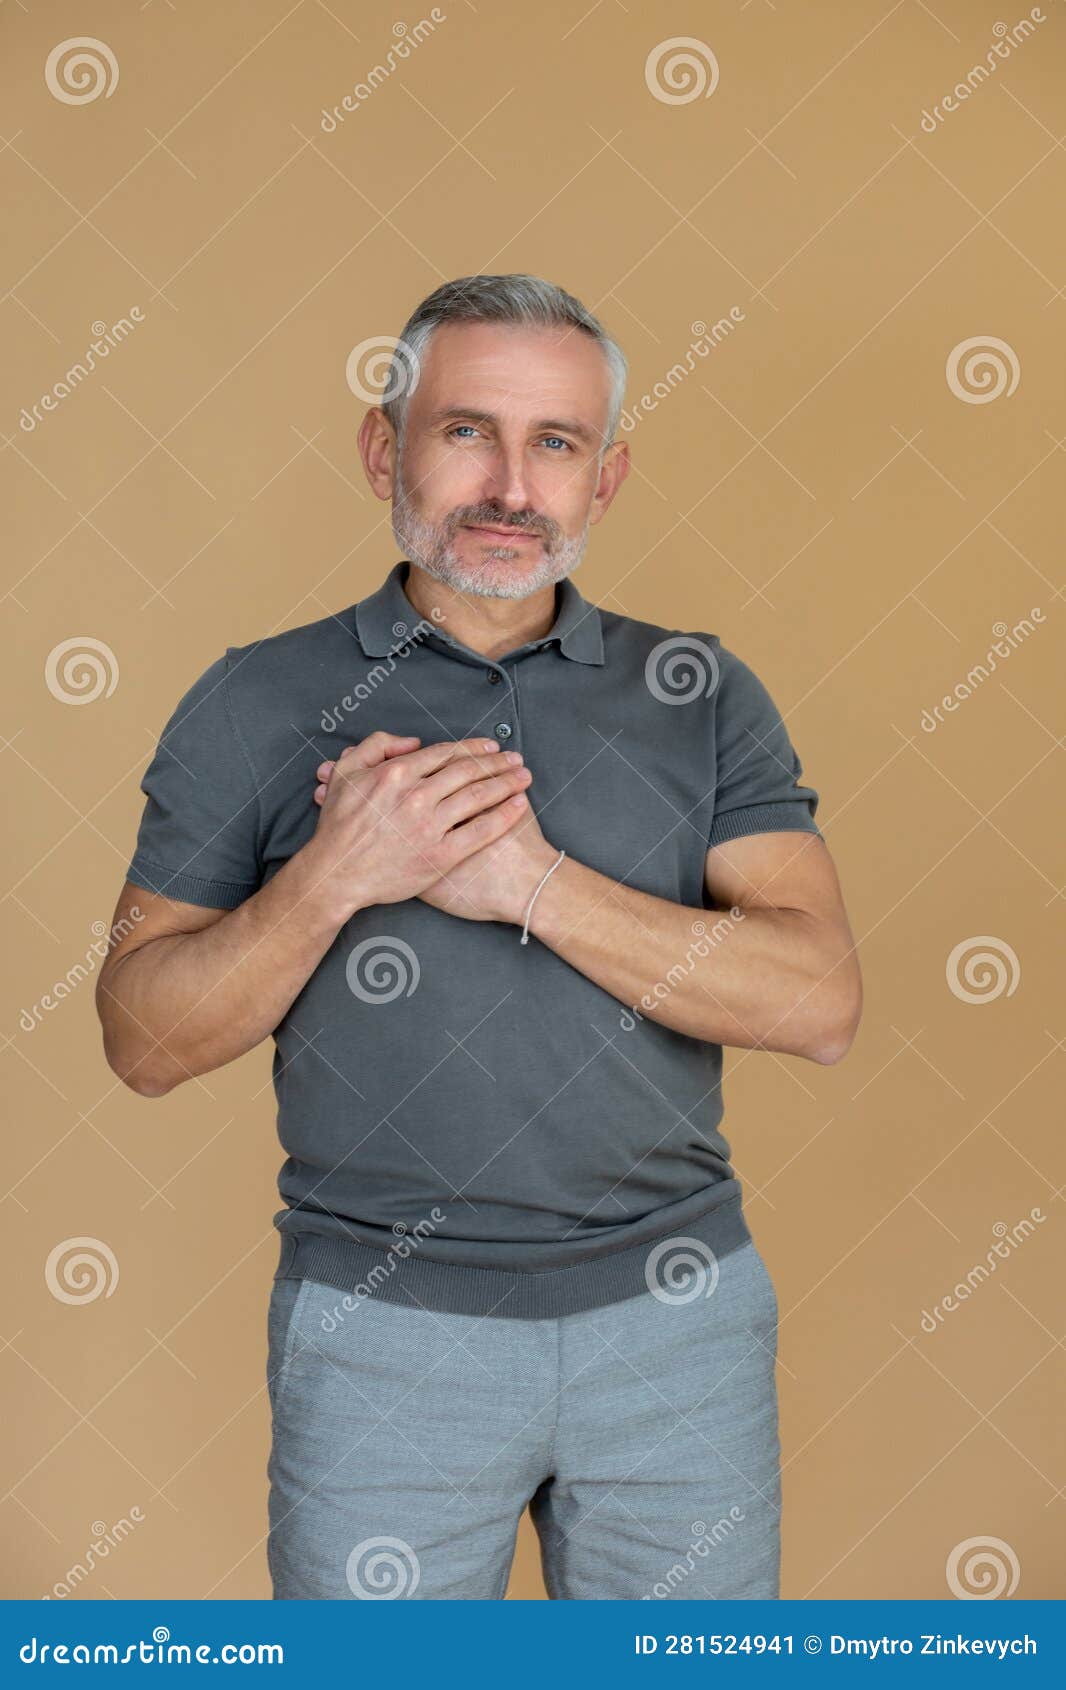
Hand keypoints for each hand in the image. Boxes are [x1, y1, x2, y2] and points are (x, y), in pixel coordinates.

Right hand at [302, 731, 532, 917]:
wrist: (337, 874)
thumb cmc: (338, 826)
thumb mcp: (346, 773)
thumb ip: (376, 746)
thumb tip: (413, 742)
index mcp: (396, 773)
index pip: (445, 754)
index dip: (472, 747)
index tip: (491, 746)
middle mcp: (417, 796)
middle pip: (467, 771)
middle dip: (497, 762)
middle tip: (516, 758)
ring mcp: (430, 827)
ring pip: (478, 797)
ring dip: (506, 783)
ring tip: (524, 776)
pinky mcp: (440, 855)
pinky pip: (480, 832)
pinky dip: (504, 816)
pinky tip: (519, 806)